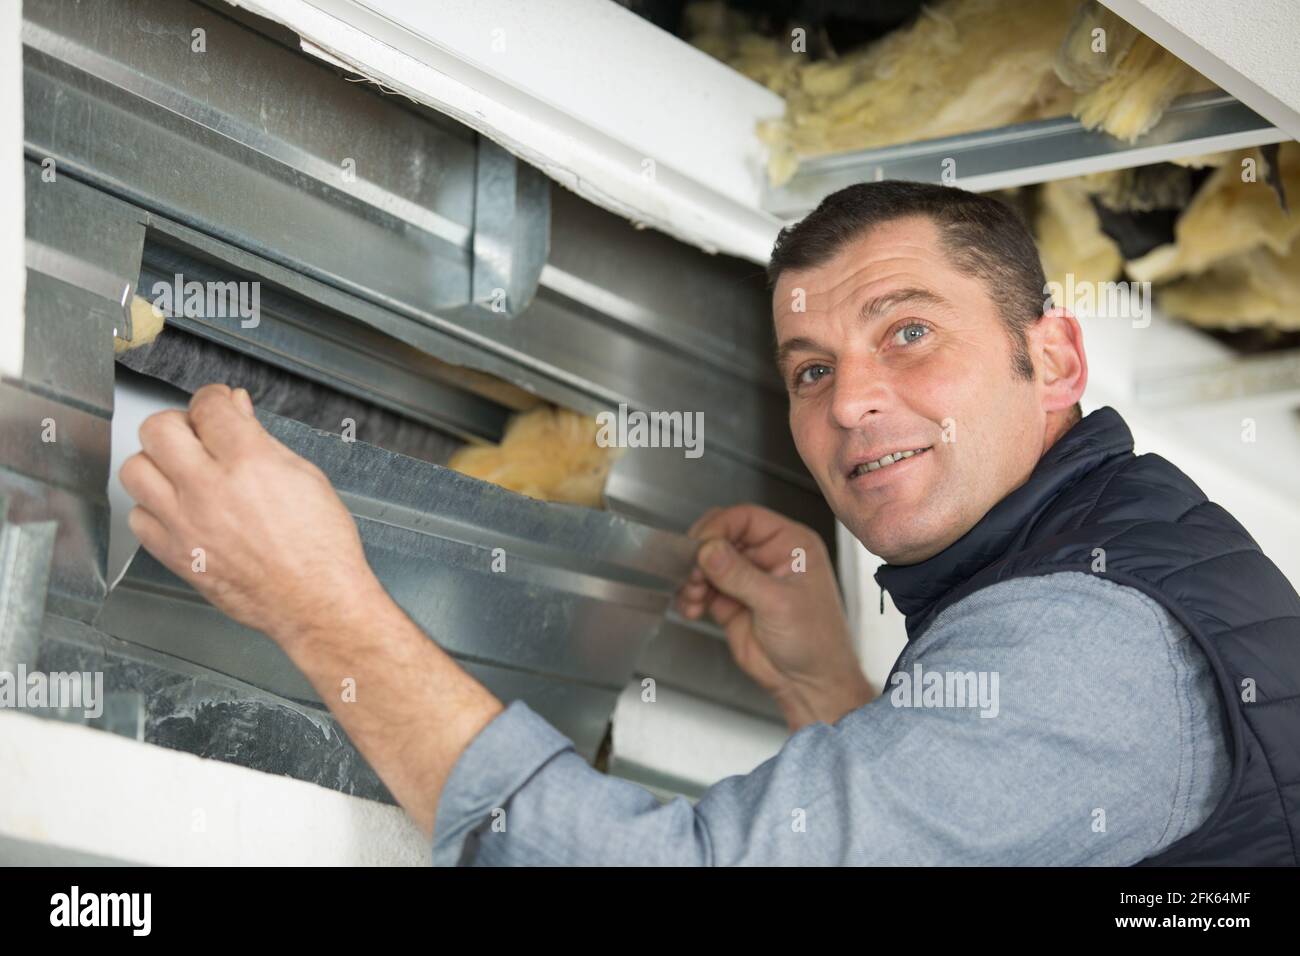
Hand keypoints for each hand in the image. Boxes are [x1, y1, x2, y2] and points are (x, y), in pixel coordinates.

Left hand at [119, 383, 382, 647]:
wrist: (316, 602)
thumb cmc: (321, 547)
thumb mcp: (304, 477)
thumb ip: (261, 440)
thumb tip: (237, 411)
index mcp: (248, 463)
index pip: (207, 407)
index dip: (213, 399)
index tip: (217, 404)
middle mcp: (209, 490)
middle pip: (158, 429)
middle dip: (179, 424)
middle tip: (197, 435)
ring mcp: (186, 524)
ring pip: (136, 470)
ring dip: (157, 463)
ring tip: (181, 471)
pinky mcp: (175, 555)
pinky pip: (138, 517)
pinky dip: (153, 507)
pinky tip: (178, 508)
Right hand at [676, 504, 872, 729]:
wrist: (810, 685)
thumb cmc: (816, 642)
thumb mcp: (778, 603)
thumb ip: (739, 575)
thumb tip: (708, 550)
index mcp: (790, 544)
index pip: (745, 518)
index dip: (718, 527)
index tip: (700, 545)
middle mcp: (767, 556)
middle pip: (721, 537)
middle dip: (702, 554)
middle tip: (692, 573)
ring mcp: (748, 579)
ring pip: (707, 563)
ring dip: (693, 577)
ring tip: (693, 596)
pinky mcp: (731, 602)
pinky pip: (702, 588)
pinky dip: (691, 596)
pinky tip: (692, 608)